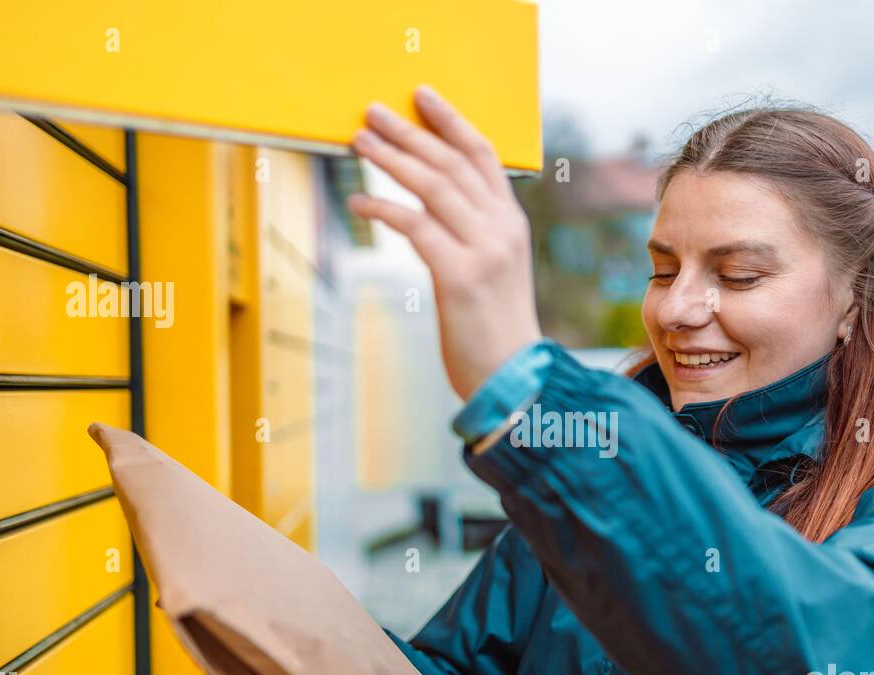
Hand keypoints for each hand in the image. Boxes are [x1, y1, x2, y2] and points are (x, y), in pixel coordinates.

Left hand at [346, 85, 542, 400]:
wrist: (514, 378)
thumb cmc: (493, 330)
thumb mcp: (490, 272)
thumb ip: (470, 236)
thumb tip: (428, 210)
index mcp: (511, 225)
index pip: (483, 157)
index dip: (452, 122)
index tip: (423, 96)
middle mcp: (502, 230)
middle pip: (452, 163)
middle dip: (410, 132)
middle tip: (373, 111)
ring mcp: (485, 251)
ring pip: (434, 186)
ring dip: (391, 158)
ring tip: (359, 140)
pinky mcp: (461, 276)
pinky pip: (415, 226)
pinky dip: (383, 207)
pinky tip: (359, 200)